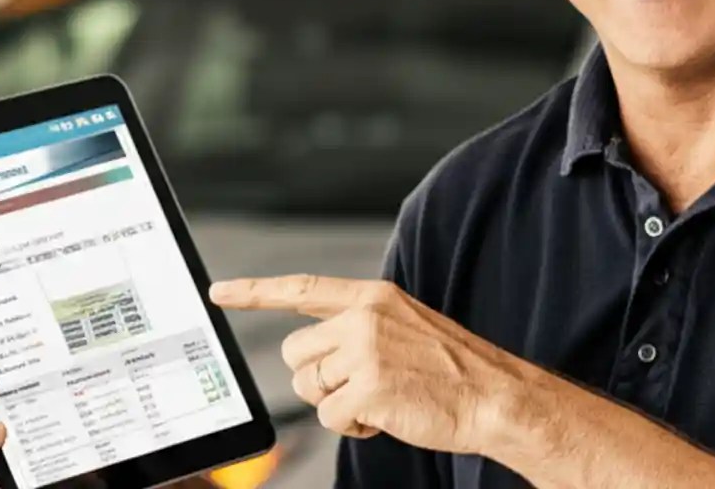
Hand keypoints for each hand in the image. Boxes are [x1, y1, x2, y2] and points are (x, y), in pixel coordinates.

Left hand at [209, 275, 527, 454]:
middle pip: (296, 352)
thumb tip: (315, 352)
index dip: (255, 291)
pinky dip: (352, 426)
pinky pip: (328, 416)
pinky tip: (384, 416)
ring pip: (309, 386)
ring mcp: (365, 350)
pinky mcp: (368, 387)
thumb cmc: (454, 370)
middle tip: (359, 387)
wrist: (495, 397)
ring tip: (381, 400)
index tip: (219, 291)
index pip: (302, 289)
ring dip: (338, 404)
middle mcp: (365, 317)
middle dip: (318, 378)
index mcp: (374, 297)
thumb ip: (361, 327)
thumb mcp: (406, 327)